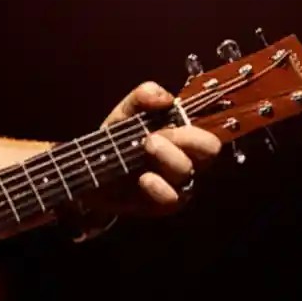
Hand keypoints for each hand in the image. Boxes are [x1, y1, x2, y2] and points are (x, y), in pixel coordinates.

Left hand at [89, 81, 222, 218]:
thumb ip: (143, 97)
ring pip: (187, 171)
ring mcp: (176, 183)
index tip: (171, 116)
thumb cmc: (118, 139)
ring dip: (168, 156)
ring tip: (147, 146)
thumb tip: (165, 97)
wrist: (92, 170)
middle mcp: (187, 159)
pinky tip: (145, 178)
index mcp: (183, 136)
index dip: (195, 123)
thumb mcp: (126, 112)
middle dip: (186, 138)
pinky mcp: (160, 203)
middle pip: (208, 148)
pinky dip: (160, 187)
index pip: (207, 128)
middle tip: (156, 135)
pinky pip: (171, 198)